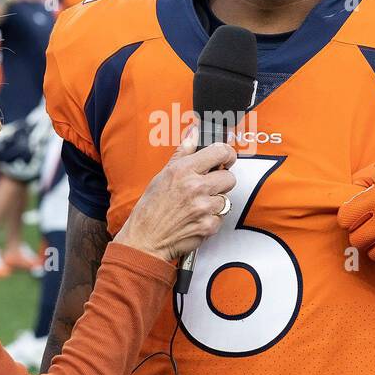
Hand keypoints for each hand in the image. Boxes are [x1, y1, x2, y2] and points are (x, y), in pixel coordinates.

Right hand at [115, 136, 236, 262]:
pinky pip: (221, 217)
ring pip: (226, 198)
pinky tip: (197, 218)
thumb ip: (183, 153)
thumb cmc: (151, 209)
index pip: (220, 152)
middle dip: (221, 181)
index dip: (227, 154)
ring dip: (215, 202)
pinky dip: (212, 218)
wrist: (145, 239)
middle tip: (208, 186)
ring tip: (198, 205)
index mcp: (183, 170)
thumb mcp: (162, 175)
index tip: (226, 157)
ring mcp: (204, 207)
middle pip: (229, 177)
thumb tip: (194, 134)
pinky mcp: (209, 225)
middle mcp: (195, 187)